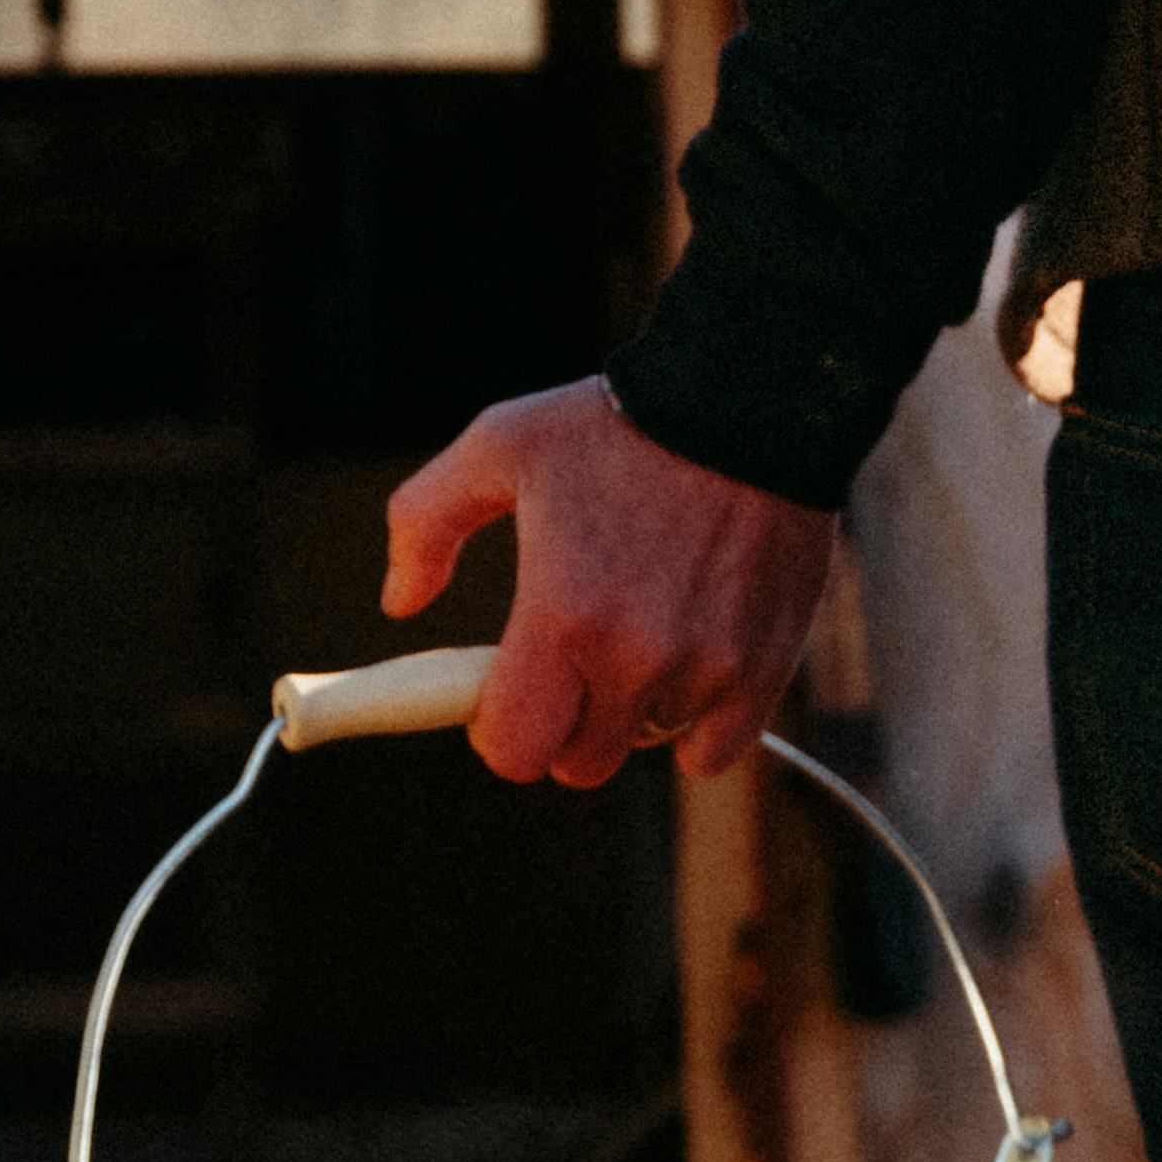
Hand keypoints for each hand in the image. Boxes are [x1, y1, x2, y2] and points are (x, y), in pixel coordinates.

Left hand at [381, 378, 847, 784]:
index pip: (514, 749)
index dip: (498, 729)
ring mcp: (705, 667)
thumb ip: (426, 523)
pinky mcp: (763, 668)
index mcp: (560, 613)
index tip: (504, 691)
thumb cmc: (616, 422)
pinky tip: (686, 669)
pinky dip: (696, 727)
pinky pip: (714, 753)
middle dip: (563, 725)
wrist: (750, 398)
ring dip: (631, 713)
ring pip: (646, 747)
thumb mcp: (499, 446)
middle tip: (570, 663)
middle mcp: (634, 655)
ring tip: (637, 636)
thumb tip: (398, 602)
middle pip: (578, 763)